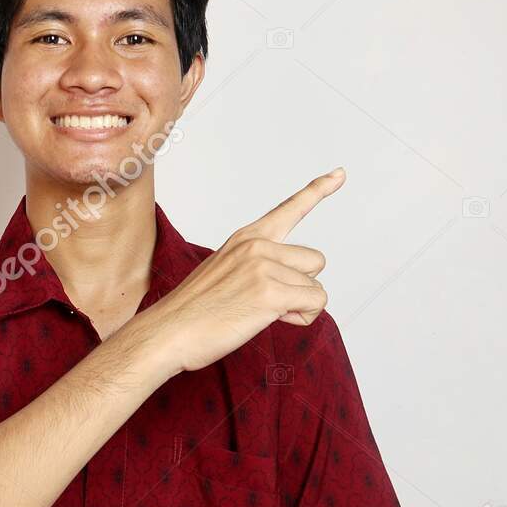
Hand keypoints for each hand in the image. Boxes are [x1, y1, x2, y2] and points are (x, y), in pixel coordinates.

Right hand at [138, 167, 343, 374]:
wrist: (167, 332)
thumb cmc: (193, 312)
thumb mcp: (224, 273)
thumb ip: (259, 269)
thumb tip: (292, 289)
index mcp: (246, 238)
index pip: (289, 209)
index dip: (318, 190)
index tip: (340, 174)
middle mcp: (257, 245)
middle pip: (315, 261)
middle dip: (301, 286)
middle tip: (266, 304)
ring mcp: (263, 267)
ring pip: (316, 287)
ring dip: (298, 306)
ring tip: (260, 314)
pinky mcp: (269, 293)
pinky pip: (315, 303)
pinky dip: (302, 318)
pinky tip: (272, 321)